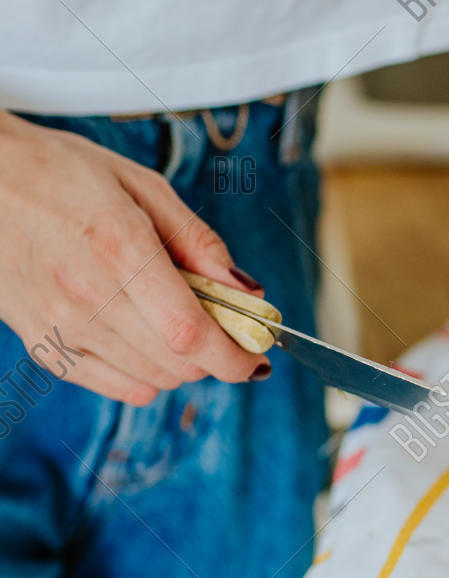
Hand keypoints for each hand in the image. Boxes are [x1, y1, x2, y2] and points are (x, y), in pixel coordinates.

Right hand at [0, 111, 269, 406]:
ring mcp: (62, 327)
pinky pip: (116, 387)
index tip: (258, 351)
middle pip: (180, 364)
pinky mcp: (43, 345)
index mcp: (120, 251)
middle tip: (223, 326)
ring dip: (183, 364)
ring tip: (176, 322)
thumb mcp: (142, 186)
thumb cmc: (60, 173)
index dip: (237, 355)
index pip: (192, 334)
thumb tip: (248, 292)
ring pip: (154, 380)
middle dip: (218, 355)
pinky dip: (146, 376)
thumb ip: (200, 242)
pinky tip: (145, 341)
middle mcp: (88, 297)